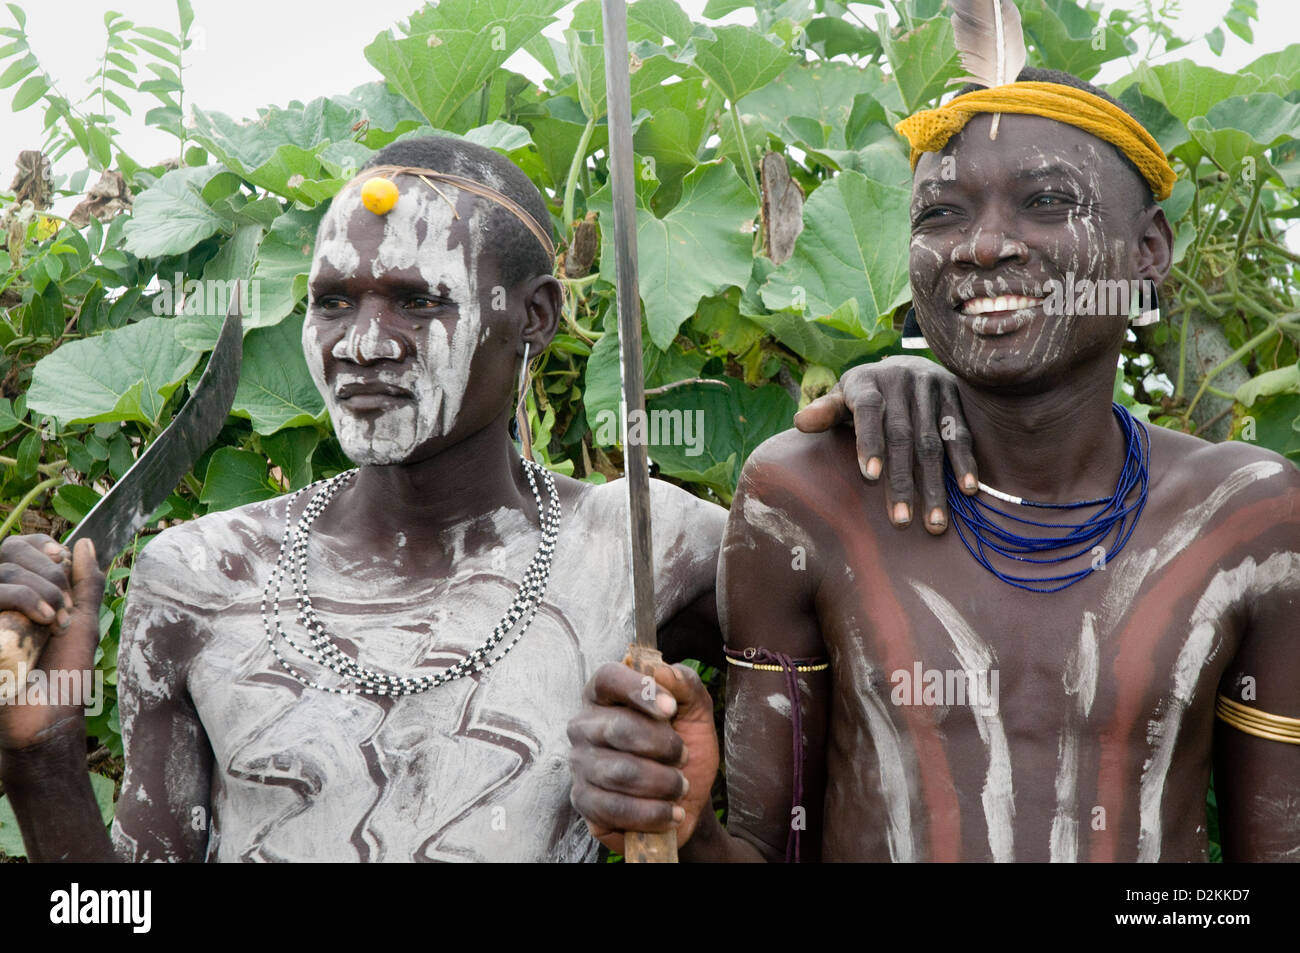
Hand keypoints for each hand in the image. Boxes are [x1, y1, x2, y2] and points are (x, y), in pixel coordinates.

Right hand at [0, 535, 102, 751]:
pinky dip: (27, 598)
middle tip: (66, 605)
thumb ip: (84, 582)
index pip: (18, 548)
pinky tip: (46, 620)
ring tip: (58, 619)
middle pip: (10, 552)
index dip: (40, 547)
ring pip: (4, 570)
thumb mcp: (81, 620)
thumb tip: (82, 543)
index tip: (61, 559)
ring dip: (43, 588)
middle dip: (49, 572)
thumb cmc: (66, 673)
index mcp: (19, 595)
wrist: (48, 717)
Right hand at [568, 661, 717, 854]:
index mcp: (605, 694)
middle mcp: (584, 726)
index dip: (639, 690)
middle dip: (663, 745)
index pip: (608, 678)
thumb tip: (663, 671)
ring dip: (664, 782)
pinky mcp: (584, 802)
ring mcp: (580, 764)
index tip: (671, 708)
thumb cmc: (685, 747)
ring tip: (681, 786)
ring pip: (621, 772)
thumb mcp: (696, 712)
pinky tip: (672, 812)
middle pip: (618, 728)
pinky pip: (616, 808)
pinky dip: (653, 812)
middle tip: (684, 756)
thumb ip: (685, 684)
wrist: (688, 800)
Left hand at [795, 355, 977, 533]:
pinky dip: (964, 462)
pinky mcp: (953, 396)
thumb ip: (825, 411)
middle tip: (902, 521)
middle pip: (902, 436)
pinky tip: (967, 489)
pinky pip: (960, 433)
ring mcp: (930, 387)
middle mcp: (901, 380)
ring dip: (935, 484)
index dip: (869, 442)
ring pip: (932, 442)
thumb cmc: (865, 392)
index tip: (870, 477)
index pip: (868, 412)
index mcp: (868, 382)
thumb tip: (800, 423)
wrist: (904, 364)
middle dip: (903, 481)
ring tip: (935, 522)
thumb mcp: (841, 396)